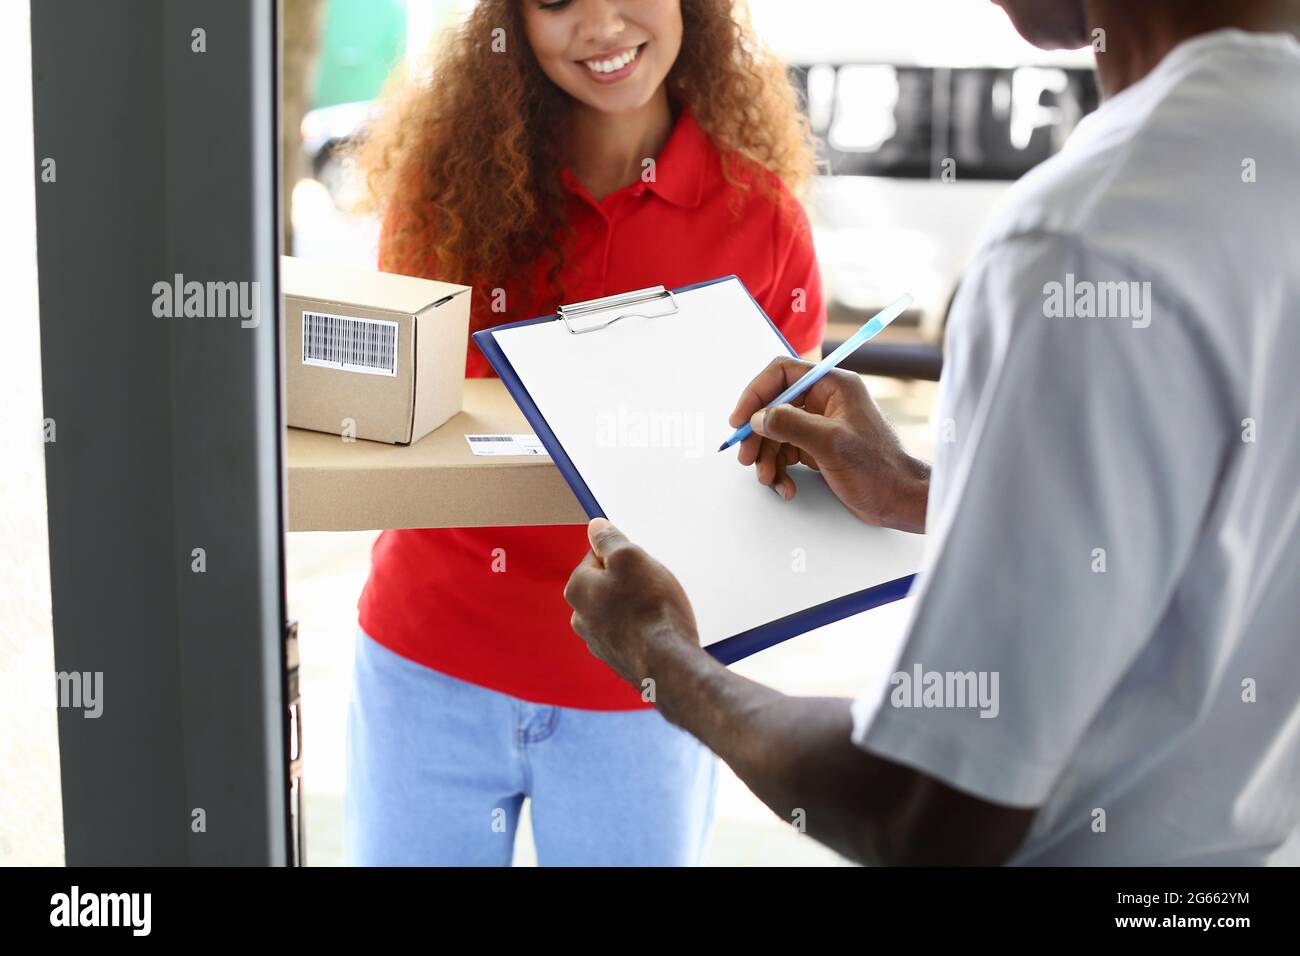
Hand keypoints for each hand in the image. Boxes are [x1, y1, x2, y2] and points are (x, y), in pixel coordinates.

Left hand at [564, 518, 700, 685]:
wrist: (668, 663)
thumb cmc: (650, 609)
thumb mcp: (630, 558)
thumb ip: (609, 540)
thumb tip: (596, 528)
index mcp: (577, 589)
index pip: (595, 557)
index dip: (621, 555)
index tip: (638, 562)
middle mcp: (581, 617)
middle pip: (606, 584)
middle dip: (629, 581)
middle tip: (652, 584)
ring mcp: (599, 641)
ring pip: (619, 609)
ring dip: (637, 605)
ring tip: (660, 608)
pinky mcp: (619, 658)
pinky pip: (631, 632)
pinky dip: (644, 627)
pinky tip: (660, 628)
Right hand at [729, 356, 929, 532]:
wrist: (899, 500)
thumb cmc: (879, 469)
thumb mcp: (831, 444)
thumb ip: (791, 425)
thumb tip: (758, 417)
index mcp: (834, 386)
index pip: (783, 374)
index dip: (756, 394)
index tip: (740, 419)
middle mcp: (826, 401)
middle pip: (774, 407)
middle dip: (758, 434)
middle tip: (747, 456)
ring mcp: (821, 425)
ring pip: (777, 433)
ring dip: (767, 457)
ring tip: (769, 478)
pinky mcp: (819, 448)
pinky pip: (787, 453)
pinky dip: (780, 470)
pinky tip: (786, 486)